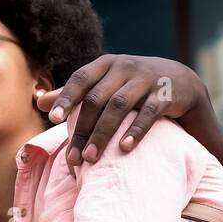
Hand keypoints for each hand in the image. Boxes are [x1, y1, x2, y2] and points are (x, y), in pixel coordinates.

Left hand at [38, 54, 207, 165]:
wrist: (181, 81)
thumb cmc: (133, 84)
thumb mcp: (106, 81)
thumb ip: (76, 92)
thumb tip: (41, 102)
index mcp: (106, 63)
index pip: (81, 78)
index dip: (66, 98)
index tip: (53, 120)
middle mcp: (125, 67)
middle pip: (96, 98)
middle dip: (82, 129)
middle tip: (72, 157)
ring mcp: (147, 79)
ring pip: (118, 106)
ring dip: (102, 133)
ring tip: (90, 158)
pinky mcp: (166, 93)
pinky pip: (149, 112)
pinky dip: (135, 131)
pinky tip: (124, 148)